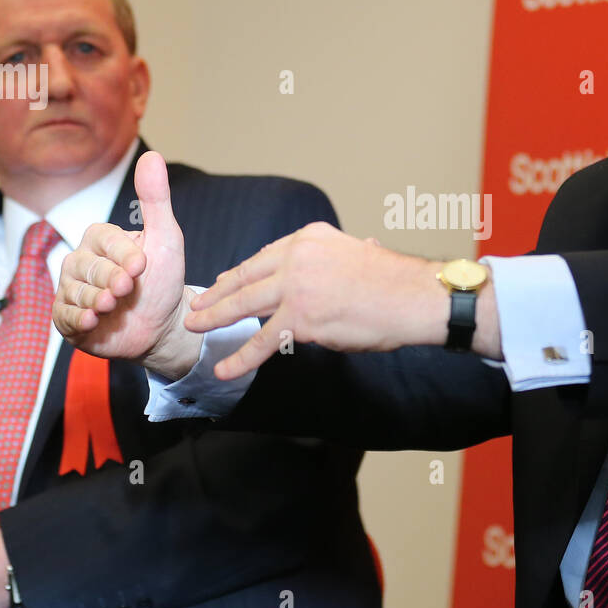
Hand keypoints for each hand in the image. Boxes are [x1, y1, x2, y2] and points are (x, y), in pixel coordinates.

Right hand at [53, 150, 199, 379]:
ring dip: (96, 301)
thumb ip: (156, 200)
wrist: (162, 325)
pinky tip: (92, 322)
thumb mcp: (166, 238)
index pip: (103, 239)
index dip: (123, 254)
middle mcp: (81, 261)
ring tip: (112, 307)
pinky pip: (63, 316)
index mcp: (101, 239)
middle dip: (111, 280)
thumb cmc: (163, 279)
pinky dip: (77, 319)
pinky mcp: (68, 319)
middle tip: (127, 290)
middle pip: (87, 267)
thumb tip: (151, 156)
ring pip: (74, 292)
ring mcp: (72, 291)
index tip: (143, 266)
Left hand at [185, 222, 453, 379]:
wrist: (413, 298)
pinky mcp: (300, 319)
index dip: (241, 273)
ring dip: (215, 318)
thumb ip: (345, 255)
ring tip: (194, 328)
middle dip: (218, 293)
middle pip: (246, 277)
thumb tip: (361, 246)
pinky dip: (240, 358)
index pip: (264, 257)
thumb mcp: (362, 252)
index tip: (224, 281)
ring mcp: (295, 287)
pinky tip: (223, 369)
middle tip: (198, 304)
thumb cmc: (395, 281)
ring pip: (244, 305)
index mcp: (309, 238)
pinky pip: (262, 341)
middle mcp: (296, 257)